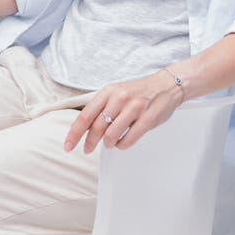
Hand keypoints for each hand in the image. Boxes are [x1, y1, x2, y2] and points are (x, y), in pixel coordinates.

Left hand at [64, 70, 183, 153]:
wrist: (166, 85)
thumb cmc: (138, 91)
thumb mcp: (116, 92)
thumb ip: (102, 108)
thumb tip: (84, 129)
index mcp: (109, 91)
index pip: (86, 115)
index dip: (75, 133)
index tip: (68, 145)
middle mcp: (120, 98)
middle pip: (97, 127)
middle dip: (89, 142)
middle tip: (87, 149)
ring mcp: (134, 108)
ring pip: (111, 136)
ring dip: (108, 143)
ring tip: (110, 142)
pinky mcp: (147, 119)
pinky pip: (128, 140)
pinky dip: (122, 145)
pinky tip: (123, 141)